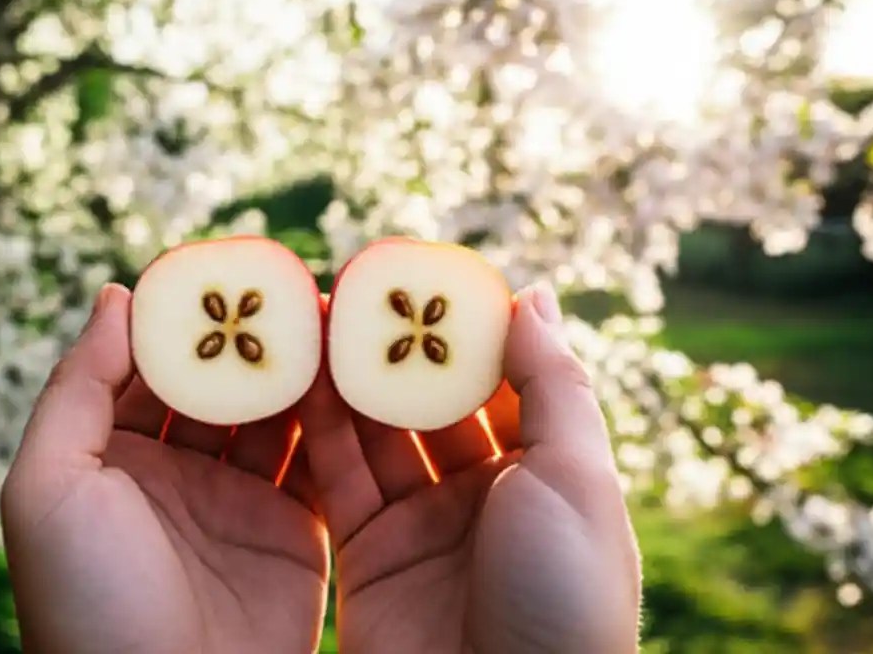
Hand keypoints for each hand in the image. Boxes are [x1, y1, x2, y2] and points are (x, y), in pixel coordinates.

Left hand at [1, 284, 328, 653]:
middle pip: (223, 380)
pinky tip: (360, 378)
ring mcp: (240, 499)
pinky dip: (340, 419)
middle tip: (300, 285)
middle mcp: (177, 470)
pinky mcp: (296, 531)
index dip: (190, 314)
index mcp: (110, 454)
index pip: (152, 361)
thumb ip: (75, 388)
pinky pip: (321, 460)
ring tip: (339, 319)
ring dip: (303, 367)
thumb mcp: (48, 489)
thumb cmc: (87, 607)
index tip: (230, 268)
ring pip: (278, 411)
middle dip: (257, 333)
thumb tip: (116, 296)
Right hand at [301, 284, 640, 653]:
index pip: (500, 377)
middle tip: (352, 288)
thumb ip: (552, 380)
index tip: (419, 275)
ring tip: (314, 320)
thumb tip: (532, 293)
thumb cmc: (562, 596)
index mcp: (546, 471)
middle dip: (395, 348)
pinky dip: (318, 431)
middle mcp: (484, 494)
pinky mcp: (369, 555)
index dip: (460, 326)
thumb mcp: (576, 476)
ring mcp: (424, 524)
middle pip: (431, 400)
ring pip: (378, 432)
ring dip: (349, 379)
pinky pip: (339, 478)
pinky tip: (296, 380)